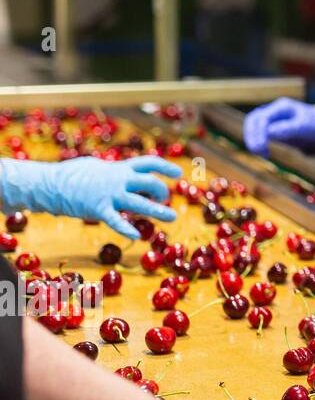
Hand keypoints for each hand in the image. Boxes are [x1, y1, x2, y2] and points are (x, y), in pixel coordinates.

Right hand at [0, 156, 181, 239]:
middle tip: (165, 199)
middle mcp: (118, 179)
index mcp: (119, 168)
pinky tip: (137, 236)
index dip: (165, 167)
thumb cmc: (71, 175)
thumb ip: (113, 170)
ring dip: (157, 210)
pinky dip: (126, 228)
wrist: (50, 183)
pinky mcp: (98, 208)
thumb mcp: (97, 167)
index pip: (148, 163)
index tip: (179, 173)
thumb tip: (122, 171)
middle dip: (162, 191)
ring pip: (139, 202)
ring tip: (172, 217)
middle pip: (149, 182)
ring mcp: (109, 194)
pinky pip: (115, 220)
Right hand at [243, 98, 314, 155]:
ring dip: (252, 140)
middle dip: (252, 136)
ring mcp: (269, 118)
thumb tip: (269, 132)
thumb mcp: (304, 126)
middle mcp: (272, 111)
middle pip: (253, 120)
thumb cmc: (313, 125)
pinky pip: (257, 134)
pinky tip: (265, 153)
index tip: (261, 146)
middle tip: (257, 151)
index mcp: (281, 107)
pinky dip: (257, 143)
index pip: (262, 117)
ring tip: (261, 153)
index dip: (259, 132)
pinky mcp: (269, 128)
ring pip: (252, 126)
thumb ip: (288, 128)